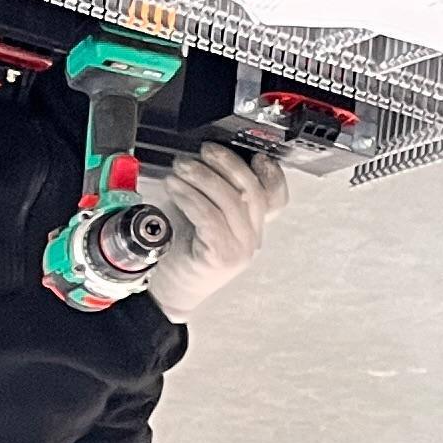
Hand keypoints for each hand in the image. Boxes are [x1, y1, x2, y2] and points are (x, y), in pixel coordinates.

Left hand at [143, 142, 289, 317]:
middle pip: (252, 192)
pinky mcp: (221, 255)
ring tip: (181, 168)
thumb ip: (213, 194)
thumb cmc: (181, 252)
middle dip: (228, 164)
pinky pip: (210, 216)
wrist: (166, 290)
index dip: (271, 173)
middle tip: (205, 151)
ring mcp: (240, 249)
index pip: (275, 198)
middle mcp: (252, 239)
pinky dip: (191, 196)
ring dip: (202, 177)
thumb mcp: (201, 215)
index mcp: (252, 228)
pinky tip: (176, 188)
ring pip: (230, 201)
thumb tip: (206, 160)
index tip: (252, 154)